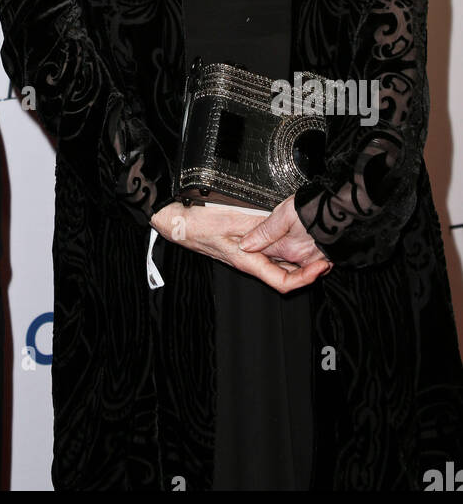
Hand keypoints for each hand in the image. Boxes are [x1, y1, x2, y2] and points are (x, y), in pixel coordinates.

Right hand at [150, 200, 329, 292]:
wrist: (176, 221)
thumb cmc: (197, 224)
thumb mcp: (230, 221)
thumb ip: (255, 229)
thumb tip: (278, 238)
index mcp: (248, 261)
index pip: (283, 282)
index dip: (306, 279)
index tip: (321, 268)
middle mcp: (249, 261)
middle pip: (284, 273)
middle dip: (307, 268)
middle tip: (327, 255)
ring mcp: (246, 254)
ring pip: (277, 263)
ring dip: (298, 258)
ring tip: (316, 247)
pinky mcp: (242, 245)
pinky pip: (268, 252)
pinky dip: (283, 247)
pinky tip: (290, 236)